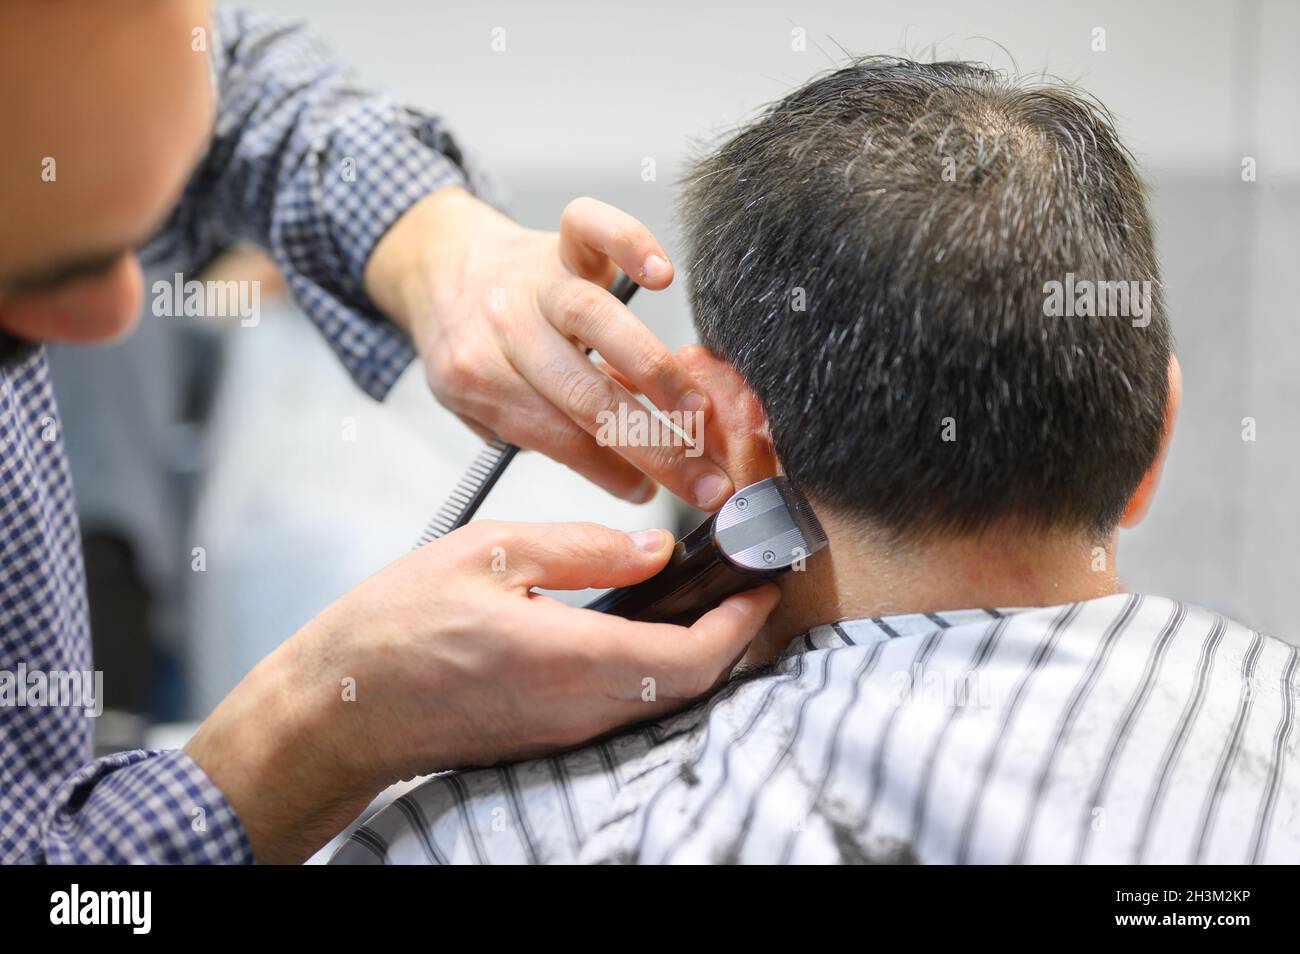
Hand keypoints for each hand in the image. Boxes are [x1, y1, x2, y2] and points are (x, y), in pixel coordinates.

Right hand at [185, 520, 778, 862]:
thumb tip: (653, 553)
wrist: (339, 709)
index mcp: (571, 661)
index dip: (741, 624)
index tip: (761, 583)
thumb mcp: (488, 555)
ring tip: (704, 596)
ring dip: (696, 653)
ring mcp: (566, 733)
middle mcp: (580, 711)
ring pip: (662, 700)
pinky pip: (625, 708)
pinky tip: (645, 627)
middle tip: (742, 582)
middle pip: (690, 686)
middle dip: (730, 636)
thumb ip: (580, 549)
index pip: (693, 659)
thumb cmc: (395, 628)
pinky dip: (655, 669)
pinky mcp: (549, 737)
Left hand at [363, 187, 733, 509]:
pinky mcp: (559, 241)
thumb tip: (627, 475)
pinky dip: (628, 244)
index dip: (611, 471)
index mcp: (480, 380)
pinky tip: (661, 274)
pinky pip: (591, 228)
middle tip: (703, 479)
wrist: (438, 265)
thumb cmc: (472, 343)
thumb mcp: (481, 404)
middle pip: (583, 396)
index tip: (652, 493)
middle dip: (653, 446)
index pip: (557, 438)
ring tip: (696, 409)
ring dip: (654, 370)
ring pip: (595, 322)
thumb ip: (540, 435)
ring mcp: (536, 281)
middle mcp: (506, 329)